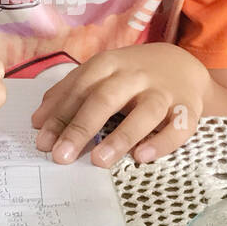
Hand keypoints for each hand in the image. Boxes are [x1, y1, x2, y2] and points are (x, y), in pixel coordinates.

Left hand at [30, 44, 211, 167]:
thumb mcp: (100, 74)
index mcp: (108, 64)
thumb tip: (39, 123)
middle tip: (61, 156)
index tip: (42, 142)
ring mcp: (163, 91)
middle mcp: (135, 75)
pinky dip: (162, 143)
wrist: (182, 65)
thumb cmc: (131, 75)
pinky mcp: (188, 108)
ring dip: (120, 136)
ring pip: (144, 112)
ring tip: (99, 161)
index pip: (79, 89)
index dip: (59, 115)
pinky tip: (142, 157)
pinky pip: (179, 127)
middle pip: (106, 98)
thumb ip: (68, 93)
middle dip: (81, 127)